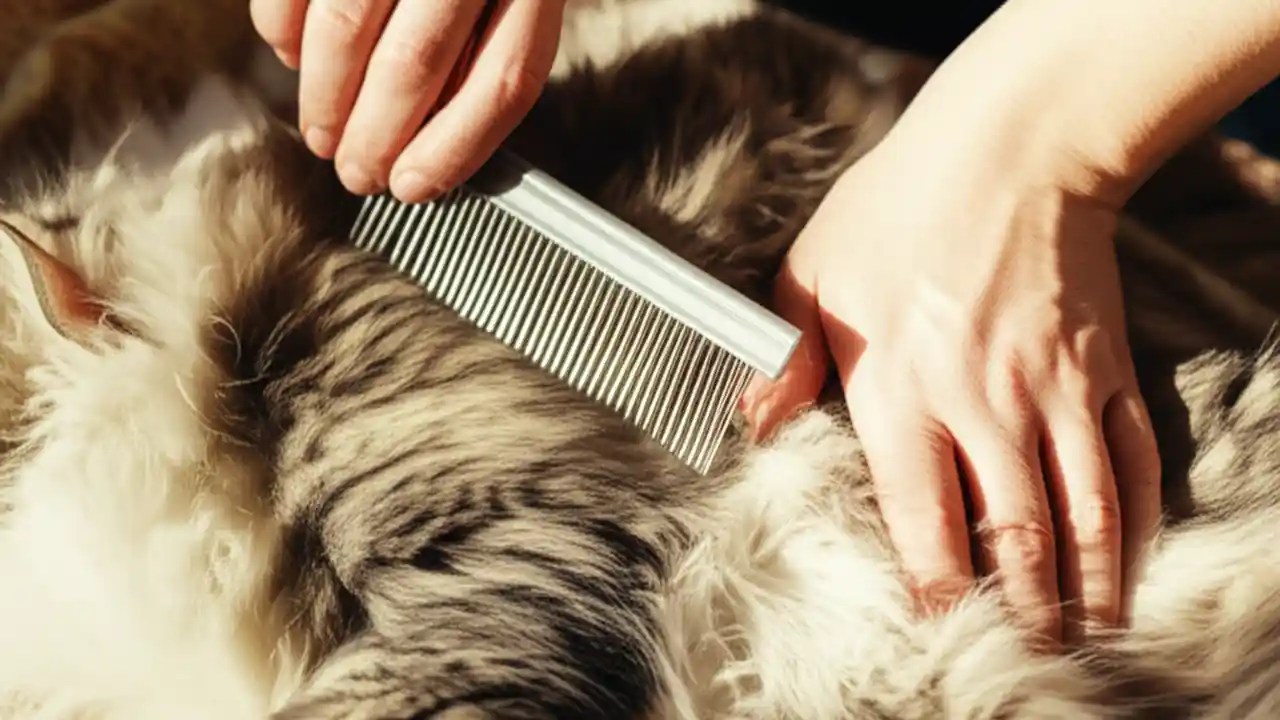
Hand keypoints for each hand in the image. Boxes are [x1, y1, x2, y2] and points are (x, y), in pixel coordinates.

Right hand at [250, 0, 564, 201]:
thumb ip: (495, 41)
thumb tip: (437, 141)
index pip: (506, 77)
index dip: (459, 146)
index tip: (416, 187)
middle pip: (418, 62)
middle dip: (376, 135)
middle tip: (355, 173)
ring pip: (349, 26)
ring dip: (325, 95)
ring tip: (321, 133)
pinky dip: (283, 27)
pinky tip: (290, 55)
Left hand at [742, 123, 1161, 643]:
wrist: (1012, 146)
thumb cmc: (897, 208)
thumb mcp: (810, 272)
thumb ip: (782, 355)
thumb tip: (752, 422)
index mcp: (903, 389)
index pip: (924, 521)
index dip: (935, 593)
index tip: (936, 634)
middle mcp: (986, 403)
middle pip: (1014, 537)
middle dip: (1020, 611)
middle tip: (1023, 658)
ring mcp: (1057, 389)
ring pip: (1085, 515)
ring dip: (1087, 587)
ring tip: (1084, 637)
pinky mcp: (1105, 368)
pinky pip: (1132, 460)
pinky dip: (1136, 520)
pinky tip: (1128, 559)